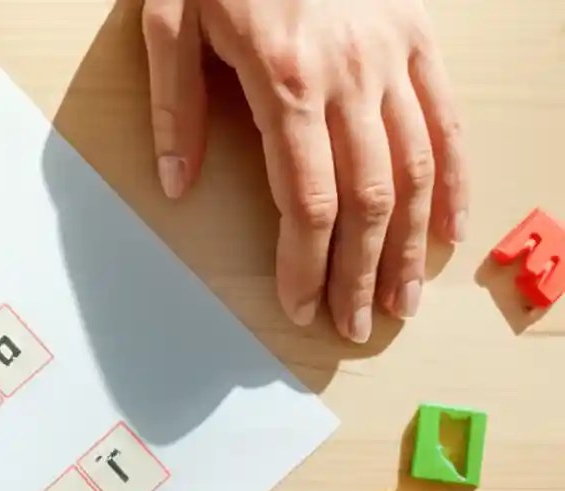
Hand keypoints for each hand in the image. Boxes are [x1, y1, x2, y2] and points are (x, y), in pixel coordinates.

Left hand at [142, 0, 466, 342]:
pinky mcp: (417, 36)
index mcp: (285, 78)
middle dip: (362, 271)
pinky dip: (452, 177)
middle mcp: (350, 74)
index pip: (307, 197)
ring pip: (415, 166)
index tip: (299, 306)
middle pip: (368, 196)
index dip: (306, 262)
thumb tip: (177, 183)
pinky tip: (450, 227)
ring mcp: (392, 55)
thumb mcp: (170, 20)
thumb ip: (176, 106)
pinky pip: (445, 118)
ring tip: (402, 299)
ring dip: (412, 241)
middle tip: (357, 326)